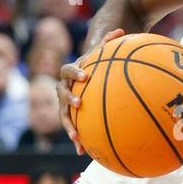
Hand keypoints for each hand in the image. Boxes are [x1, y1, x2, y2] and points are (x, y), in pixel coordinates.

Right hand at [57, 28, 124, 154]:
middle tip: (79, 104)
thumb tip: (121, 31)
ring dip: (69, 125)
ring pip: (63, 115)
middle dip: (69, 100)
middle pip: (61, 93)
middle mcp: (63, 88)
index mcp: (70, 73)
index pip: (69, 71)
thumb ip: (108, 43)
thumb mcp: (100, 55)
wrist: (81, 77)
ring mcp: (63, 103)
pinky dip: (77, 139)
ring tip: (76, 137)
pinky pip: (72, 127)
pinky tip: (83, 152)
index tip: (86, 76)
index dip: (76, 73)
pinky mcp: (68, 116)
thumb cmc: (94, 65)